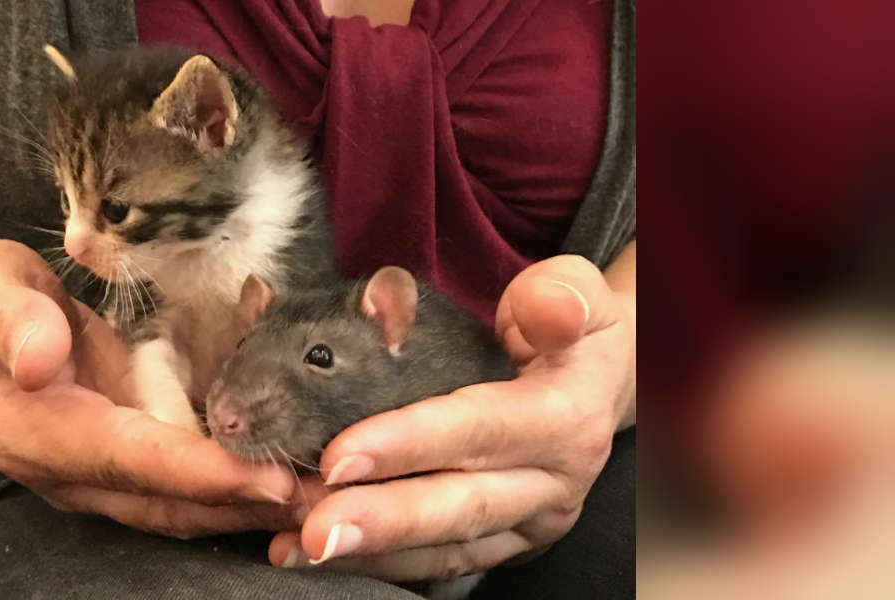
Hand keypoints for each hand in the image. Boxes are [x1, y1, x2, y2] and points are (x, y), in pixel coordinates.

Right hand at [0, 240, 300, 537]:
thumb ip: (8, 322)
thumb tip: (42, 362)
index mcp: (39, 432)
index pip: (132, 459)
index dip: (200, 473)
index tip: (267, 479)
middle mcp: (70, 470)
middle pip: (167, 501)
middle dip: (245, 503)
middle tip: (325, 496)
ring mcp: (96, 474)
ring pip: (180, 505)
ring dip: (248, 505)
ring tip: (323, 494)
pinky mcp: (120, 461)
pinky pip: (182, 487)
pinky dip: (233, 487)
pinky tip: (284, 477)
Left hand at [268, 253, 635, 578]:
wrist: (601, 386)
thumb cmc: (571, 331)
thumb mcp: (578, 295)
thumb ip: (559, 294)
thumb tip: (550, 309)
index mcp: (567, 416)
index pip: (481, 430)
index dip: (410, 444)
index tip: (338, 456)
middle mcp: (554, 482)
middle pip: (461, 505)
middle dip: (383, 520)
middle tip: (312, 527)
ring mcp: (532, 522)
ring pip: (448, 546)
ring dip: (371, 553)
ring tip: (298, 546)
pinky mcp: (509, 544)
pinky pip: (443, 562)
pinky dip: (382, 563)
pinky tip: (322, 557)